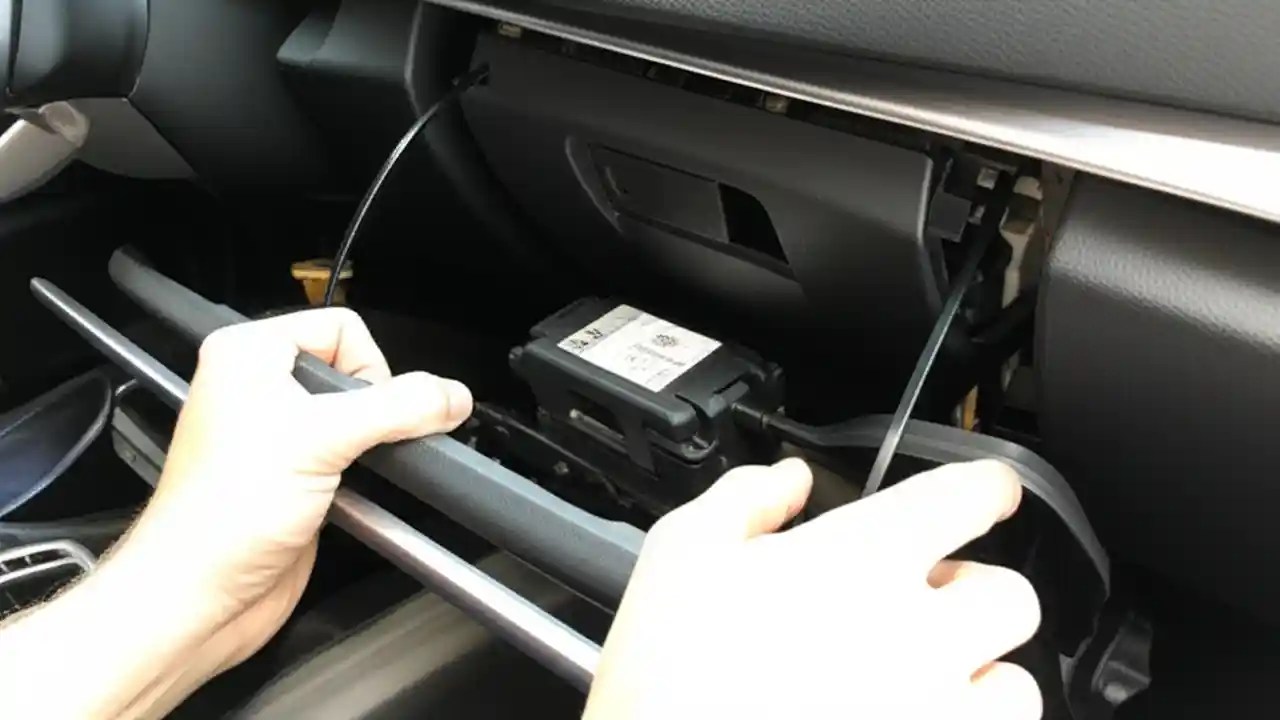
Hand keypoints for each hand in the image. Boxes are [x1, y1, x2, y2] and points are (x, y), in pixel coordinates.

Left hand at [123, 308, 472, 674]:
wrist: (203, 596)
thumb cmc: (220, 514)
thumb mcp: (320, 439)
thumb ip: (398, 410)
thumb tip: (450, 395)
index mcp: (248, 354)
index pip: (343, 327)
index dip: (368, 367)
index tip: (365, 408)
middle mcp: (259, 389)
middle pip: (358, 374)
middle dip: (373, 412)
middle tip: (350, 444)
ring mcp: (279, 436)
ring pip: (360, 420)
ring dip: (370, 449)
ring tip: (346, 474)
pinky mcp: (297, 477)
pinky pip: (353, 460)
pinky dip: (365, 478)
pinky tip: (348, 500)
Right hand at [585, 459, 1041, 718]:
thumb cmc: (672, 678)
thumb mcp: (681, 551)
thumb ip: (744, 498)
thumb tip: (787, 480)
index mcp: (862, 557)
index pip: (967, 497)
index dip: (987, 486)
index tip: (989, 492)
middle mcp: (919, 629)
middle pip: (1009, 594)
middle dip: (976, 593)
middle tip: (930, 603)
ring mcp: (937, 708)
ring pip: (1016, 683)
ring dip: (981, 673)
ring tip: (927, 678)